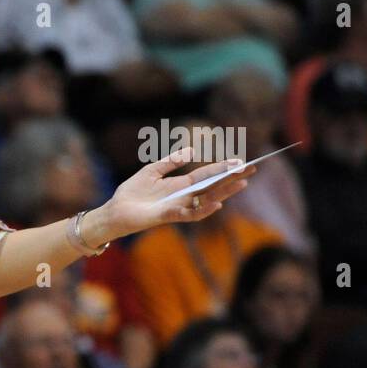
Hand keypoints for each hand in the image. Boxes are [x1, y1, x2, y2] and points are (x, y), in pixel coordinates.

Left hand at [91, 147, 256, 243]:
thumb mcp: (151, 171)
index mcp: (180, 185)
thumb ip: (171, 161)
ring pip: (207, 200)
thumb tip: (192, 150)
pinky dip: (203, 209)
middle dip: (232, 179)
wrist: (114, 211)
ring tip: (241, 183)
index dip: (224, 168)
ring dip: (224, 192)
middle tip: (252, 169)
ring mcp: (177, 207)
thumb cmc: (132, 193)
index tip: (243, 161)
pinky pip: (189, 214)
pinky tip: (216, 203)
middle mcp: (183, 197)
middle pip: (213, 187)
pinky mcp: (167, 216)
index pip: (207, 175)